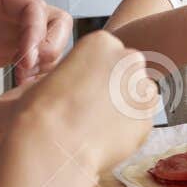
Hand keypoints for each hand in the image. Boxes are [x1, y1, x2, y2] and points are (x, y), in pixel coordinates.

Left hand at [0, 0, 72, 78]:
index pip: (33, 6)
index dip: (36, 31)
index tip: (25, 56)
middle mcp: (9, 10)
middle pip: (55, 23)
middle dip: (51, 47)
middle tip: (30, 69)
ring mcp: (7, 31)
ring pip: (46, 44)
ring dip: (43, 65)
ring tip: (23, 83)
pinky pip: (27, 63)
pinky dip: (29, 78)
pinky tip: (17, 89)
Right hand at [0, 32, 157, 175]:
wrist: (52, 145)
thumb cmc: (39, 111)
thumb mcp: (47, 76)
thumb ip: (69, 74)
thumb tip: (69, 85)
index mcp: (103, 42)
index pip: (106, 54)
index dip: (92, 74)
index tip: (81, 89)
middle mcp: (129, 60)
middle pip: (126, 73)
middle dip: (113, 88)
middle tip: (91, 110)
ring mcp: (142, 91)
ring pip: (136, 98)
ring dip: (122, 109)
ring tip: (95, 127)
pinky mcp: (147, 120)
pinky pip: (138, 124)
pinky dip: (126, 132)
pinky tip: (104, 139)